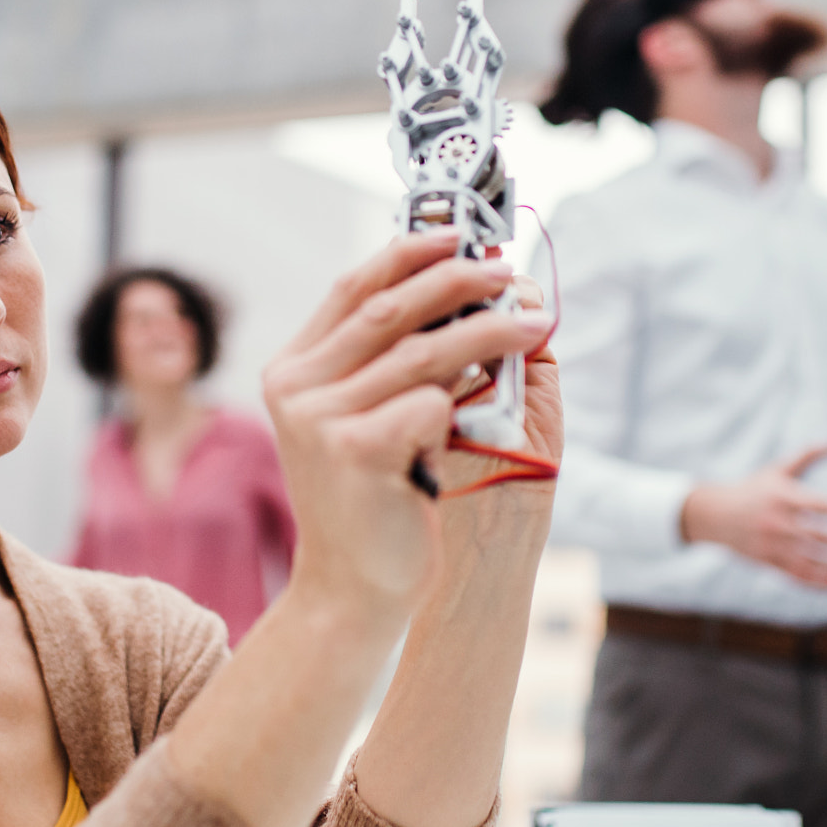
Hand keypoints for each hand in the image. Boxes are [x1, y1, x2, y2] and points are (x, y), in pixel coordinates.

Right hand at [262, 232, 555, 615]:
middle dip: (454, 281)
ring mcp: (319, 420)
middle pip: (387, 309)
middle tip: (505, 272)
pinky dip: (466, 401)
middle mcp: (296, 388)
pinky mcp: (355, 452)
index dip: (407, 253)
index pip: (351, 289)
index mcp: (294, 370)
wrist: (353, 591)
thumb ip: (396, 359)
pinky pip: (429, 402)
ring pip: (421, 353)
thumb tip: (466, 289)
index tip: (458, 234)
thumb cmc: (376, 501)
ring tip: (533, 324)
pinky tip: (488, 408)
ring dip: (487, 332)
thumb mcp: (371, 417)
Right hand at [680, 444, 826, 588]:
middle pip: (820, 537)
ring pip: (813, 561)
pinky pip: (799, 576)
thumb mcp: (778, 469)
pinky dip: (822, 583)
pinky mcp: (770, 563)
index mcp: (784, 498)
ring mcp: (774, 545)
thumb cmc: (754, 489)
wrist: (715, 515)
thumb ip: (809, 455)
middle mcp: (779, 523)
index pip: (817, 504)